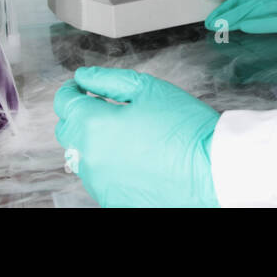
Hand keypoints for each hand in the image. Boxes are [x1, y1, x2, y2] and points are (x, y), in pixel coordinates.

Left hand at [54, 66, 219, 206]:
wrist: (212, 171)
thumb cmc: (185, 127)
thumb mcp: (148, 88)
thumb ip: (107, 80)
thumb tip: (83, 77)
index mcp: (94, 125)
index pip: (64, 103)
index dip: (71, 89)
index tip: (81, 86)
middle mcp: (89, 157)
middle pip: (67, 131)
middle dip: (79, 114)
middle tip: (104, 107)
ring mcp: (100, 183)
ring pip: (81, 156)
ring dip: (93, 141)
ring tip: (125, 134)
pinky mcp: (112, 200)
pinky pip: (99, 178)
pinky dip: (108, 165)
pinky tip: (134, 158)